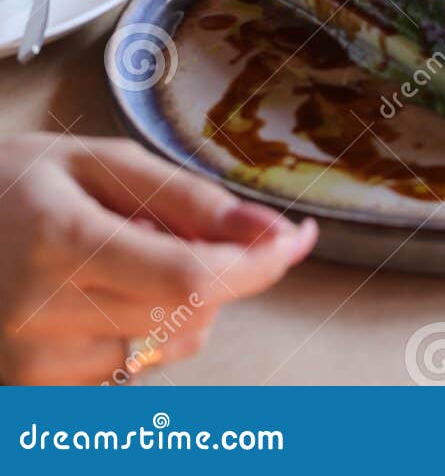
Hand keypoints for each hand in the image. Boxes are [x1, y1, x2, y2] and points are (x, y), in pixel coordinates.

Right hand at [0, 133, 316, 384]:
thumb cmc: (9, 185)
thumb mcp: (95, 162)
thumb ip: (187, 198)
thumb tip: (272, 231)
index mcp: (56, 245)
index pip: (189, 278)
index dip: (257, 264)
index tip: (298, 237)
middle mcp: (39, 320)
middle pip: (189, 315)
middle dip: (215, 268)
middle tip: (167, 224)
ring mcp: (29, 372)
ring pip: (168, 348)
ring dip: (176, 302)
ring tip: (113, 255)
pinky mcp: (29, 400)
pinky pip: (129, 371)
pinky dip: (138, 330)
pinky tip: (92, 293)